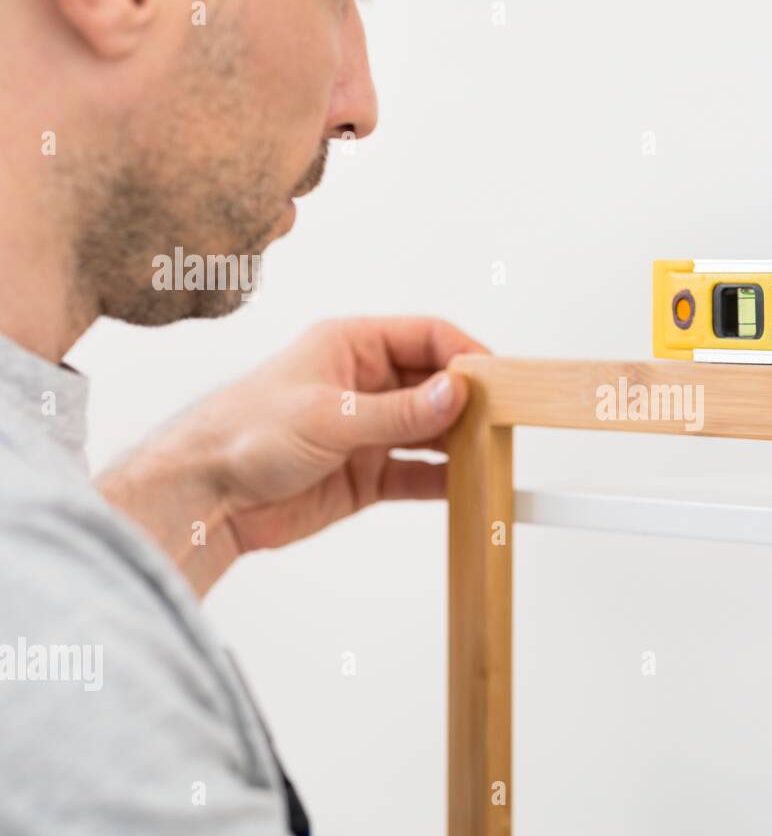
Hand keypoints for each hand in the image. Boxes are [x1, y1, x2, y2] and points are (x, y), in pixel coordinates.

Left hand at [98, 318, 486, 595]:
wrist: (204, 498)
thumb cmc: (242, 435)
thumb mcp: (328, 416)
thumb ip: (397, 411)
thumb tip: (455, 394)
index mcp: (350, 346)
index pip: (427, 337)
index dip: (466, 354)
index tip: (497, 379)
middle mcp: (364, 384)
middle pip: (436, 384)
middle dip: (471, 401)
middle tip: (504, 419)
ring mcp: (368, 430)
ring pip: (432, 430)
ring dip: (461, 442)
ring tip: (492, 454)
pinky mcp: (366, 474)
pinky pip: (418, 473)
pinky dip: (445, 480)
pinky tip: (467, 486)